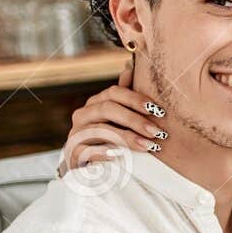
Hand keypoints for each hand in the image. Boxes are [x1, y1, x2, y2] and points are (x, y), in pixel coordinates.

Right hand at [55, 58, 166, 175]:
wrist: (88, 163)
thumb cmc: (110, 137)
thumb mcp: (120, 117)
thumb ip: (125, 96)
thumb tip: (130, 69)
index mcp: (96, 103)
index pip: (113, 93)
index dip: (135, 99)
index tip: (157, 110)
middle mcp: (84, 115)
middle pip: (108, 109)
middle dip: (135, 120)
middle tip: (157, 131)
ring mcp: (77, 133)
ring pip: (100, 130)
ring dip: (126, 138)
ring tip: (148, 146)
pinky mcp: (74, 153)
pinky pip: (87, 150)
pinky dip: (104, 153)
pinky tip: (121, 157)